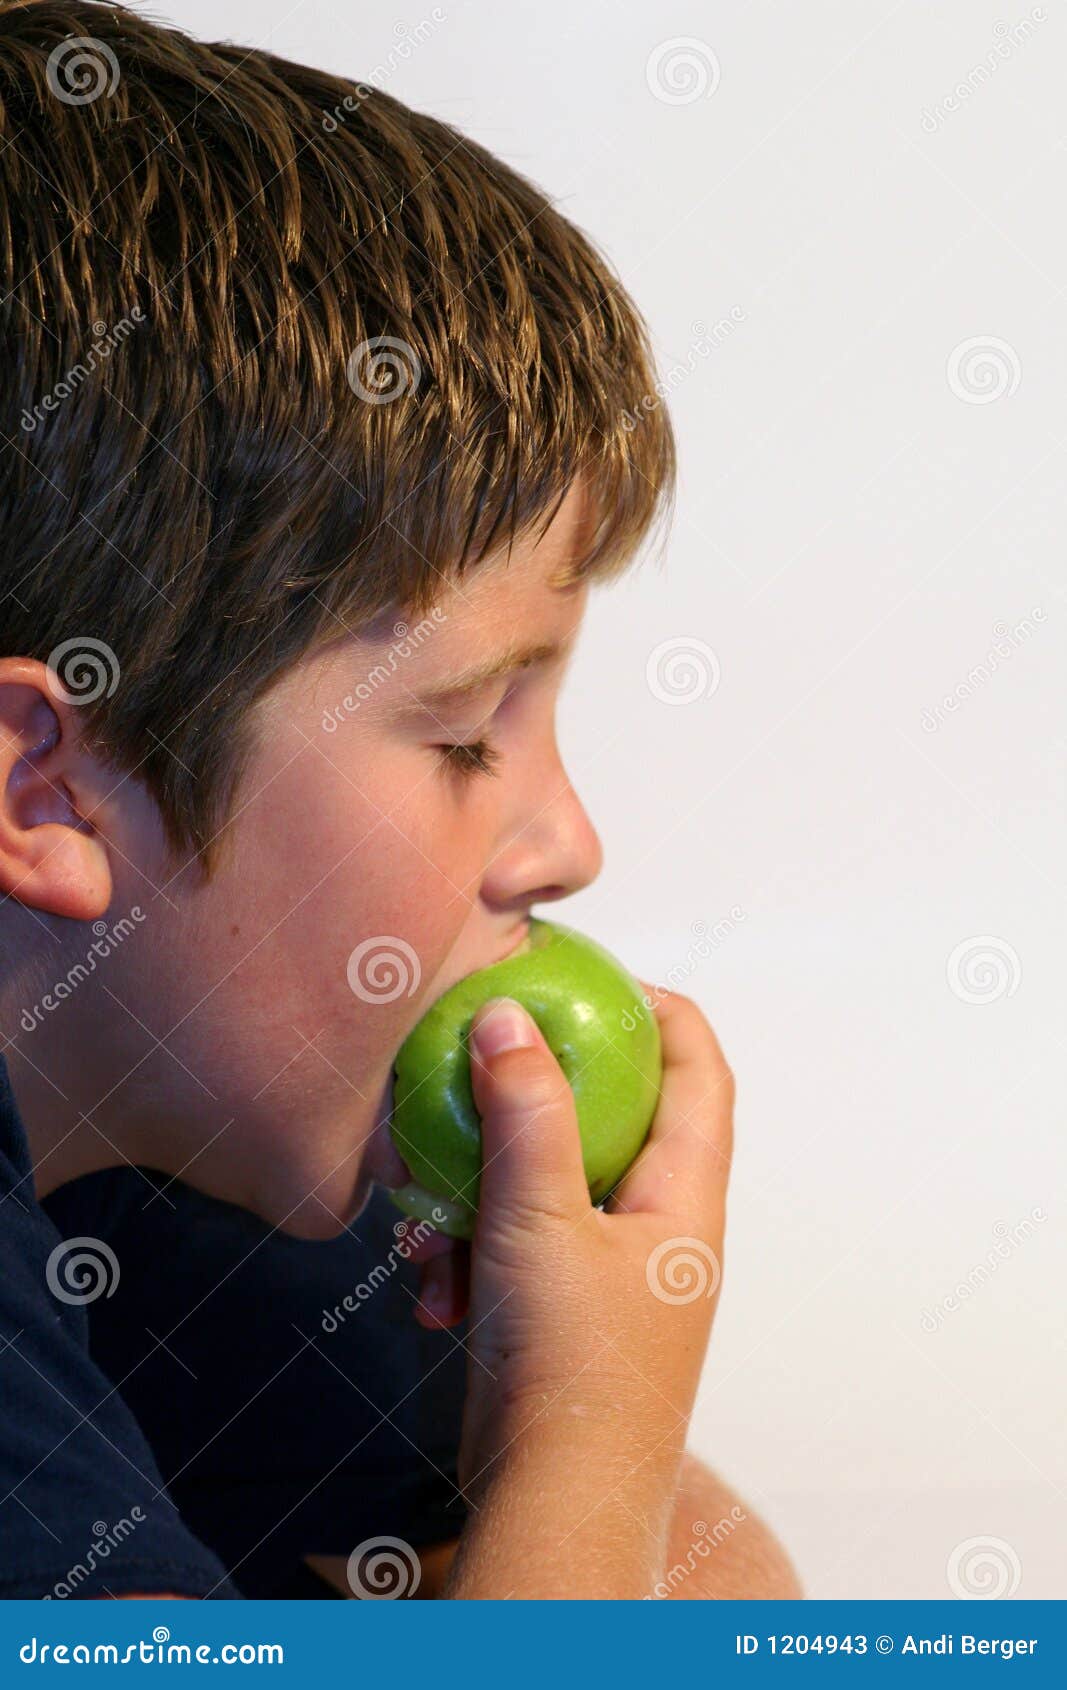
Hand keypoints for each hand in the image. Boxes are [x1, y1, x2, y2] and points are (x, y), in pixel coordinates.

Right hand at [444, 983, 733, 1504]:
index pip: (701, 1070)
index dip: (662, 1009)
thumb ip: (525, 1115)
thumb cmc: (567, 1369)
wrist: (553, 1507)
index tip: (594, 978)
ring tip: (431, 1229)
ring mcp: (614, 1275)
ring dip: (484, 1191)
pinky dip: (472, 1251)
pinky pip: (518, 1247)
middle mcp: (661, 1232)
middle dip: (543, 1095)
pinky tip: (431, 1293)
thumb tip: (510, 1017)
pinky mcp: (565, 1314)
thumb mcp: (537, 1223)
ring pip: (552, 1187)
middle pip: (618, 1119)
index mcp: (684, 1200)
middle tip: (486, 1060)